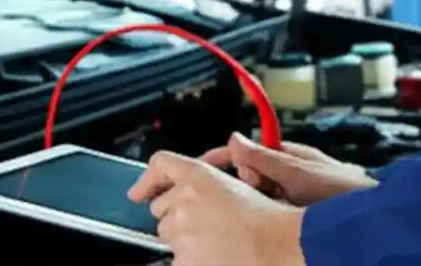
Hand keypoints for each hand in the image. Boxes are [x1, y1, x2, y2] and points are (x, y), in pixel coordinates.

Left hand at [127, 149, 304, 265]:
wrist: (281, 247)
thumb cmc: (270, 220)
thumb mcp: (239, 185)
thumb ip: (206, 183)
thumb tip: (188, 189)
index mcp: (199, 176)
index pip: (161, 164)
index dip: (148, 179)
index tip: (138, 192)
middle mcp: (183, 201)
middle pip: (161, 207)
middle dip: (176, 215)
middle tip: (207, 223)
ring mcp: (180, 233)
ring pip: (167, 236)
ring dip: (183, 239)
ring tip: (216, 241)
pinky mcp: (181, 262)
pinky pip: (174, 260)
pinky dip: (188, 260)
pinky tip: (213, 256)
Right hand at [202, 132, 377, 205]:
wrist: (373, 214)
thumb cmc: (344, 188)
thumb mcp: (298, 172)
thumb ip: (265, 157)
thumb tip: (234, 138)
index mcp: (286, 155)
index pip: (244, 152)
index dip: (222, 159)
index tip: (199, 167)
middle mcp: (288, 172)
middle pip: (248, 176)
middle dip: (245, 185)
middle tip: (258, 194)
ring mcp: (292, 192)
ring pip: (259, 196)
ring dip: (260, 202)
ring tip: (276, 209)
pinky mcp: (296, 212)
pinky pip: (272, 211)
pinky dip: (270, 214)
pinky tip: (276, 219)